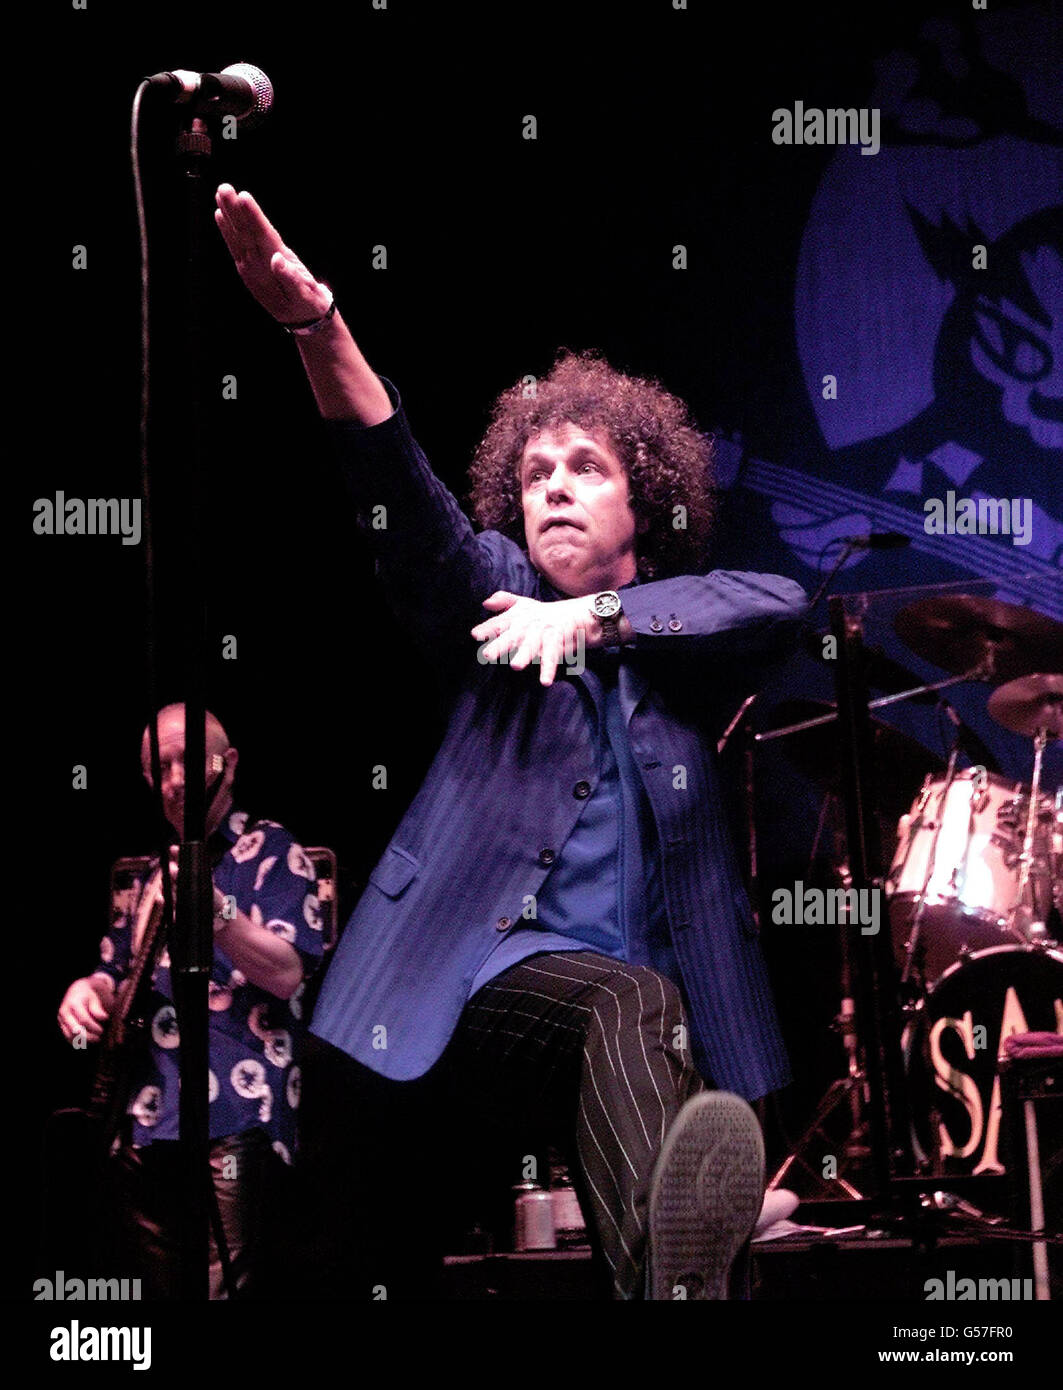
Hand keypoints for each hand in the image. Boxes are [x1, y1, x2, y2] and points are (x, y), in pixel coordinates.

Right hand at [57, 977, 113, 1043]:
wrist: (77, 990)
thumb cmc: (89, 995)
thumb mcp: (95, 998)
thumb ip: (98, 1008)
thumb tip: (104, 1018)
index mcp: (74, 1003)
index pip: (84, 1020)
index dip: (94, 1027)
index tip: (102, 1030)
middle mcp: (64, 1012)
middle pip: (75, 1030)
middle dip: (88, 1036)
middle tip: (98, 1038)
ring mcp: (61, 1019)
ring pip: (69, 1035)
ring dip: (82, 1041)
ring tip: (94, 1040)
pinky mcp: (61, 1024)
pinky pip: (67, 1036)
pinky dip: (76, 1041)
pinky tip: (86, 1041)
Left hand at [214, 184, 332, 325]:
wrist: (303, 321)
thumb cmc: (308, 304)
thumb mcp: (305, 296)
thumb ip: (291, 278)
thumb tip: (277, 258)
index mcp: (271, 270)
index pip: (261, 237)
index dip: (252, 217)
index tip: (243, 197)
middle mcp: (257, 268)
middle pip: (245, 234)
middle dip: (234, 211)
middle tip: (223, 188)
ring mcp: (250, 269)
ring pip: (238, 237)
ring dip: (228, 215)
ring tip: (220, 194)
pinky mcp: (248, 270)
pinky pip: (236, 246)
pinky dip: (227, 231)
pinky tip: (220, 216)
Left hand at [471, 592, 598, 685]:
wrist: (576, 615)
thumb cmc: (543, 614)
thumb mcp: (522, 604)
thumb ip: (503, 601)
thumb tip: (485, 602)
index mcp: (516, 617)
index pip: (499, 623)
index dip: (487, 629)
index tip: (476, 635)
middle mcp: (528, 625)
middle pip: (512, 636)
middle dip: (501, 645)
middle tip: (488, 655)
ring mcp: (542, 634)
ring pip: (532, 646)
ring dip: (524, 656)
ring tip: (515, 666)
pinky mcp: (557, 643)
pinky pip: (552, 657)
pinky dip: (548, 669)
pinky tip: (545, 681)